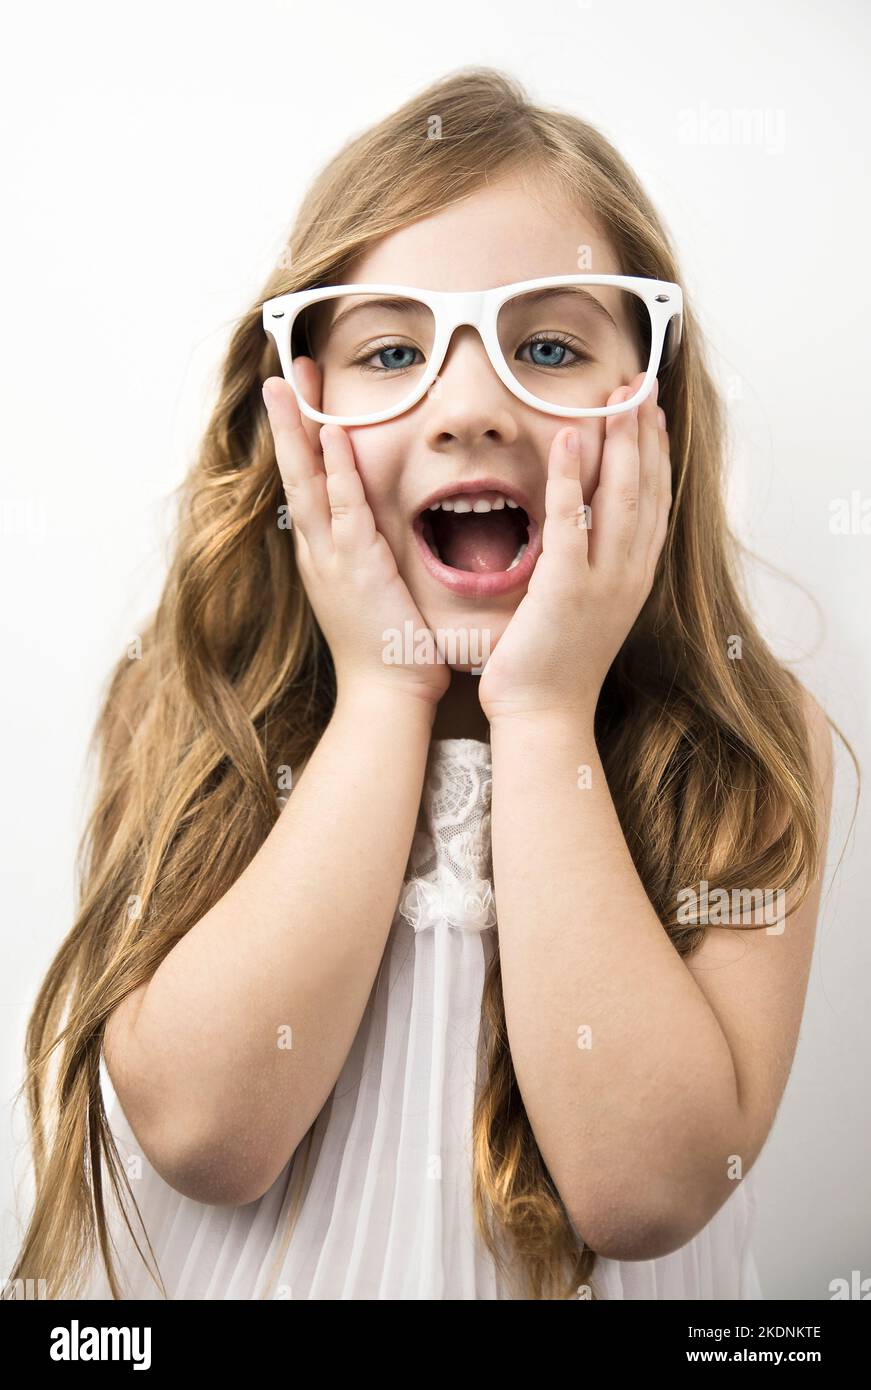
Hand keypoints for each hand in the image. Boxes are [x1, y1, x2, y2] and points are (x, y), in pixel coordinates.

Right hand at [262, 370, 450, 709]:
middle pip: (293, 473)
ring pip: (307, 480)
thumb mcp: (376, 593)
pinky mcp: (355, 565)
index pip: (305, 485)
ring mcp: (331, 556)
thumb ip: (374, 559)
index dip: (298, 441)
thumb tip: (383, 538)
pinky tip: (330, 435)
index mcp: (322, 555)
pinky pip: (344, 507)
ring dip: (297, 429)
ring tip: (286, 383)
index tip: (296, 400)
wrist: (386, 695)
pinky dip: (335, 470)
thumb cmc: (390, 652)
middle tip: (279, 373)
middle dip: (286, 421)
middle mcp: (317, 550)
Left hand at [478, 371, 670, 725]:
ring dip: (619, 440)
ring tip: (617, 395)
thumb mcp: (585, 606)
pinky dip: (568, 475)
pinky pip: (570, 520)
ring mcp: (601, 581)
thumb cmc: (554, 665)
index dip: (656, 454)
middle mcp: (628, 574)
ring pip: (619, 496)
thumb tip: (585, 524)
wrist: (543, 716)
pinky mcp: (564, 587)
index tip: (654, 414)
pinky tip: (568, 437)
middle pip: (645, 488)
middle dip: (644, 431)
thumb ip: (591, 564)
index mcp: (634, 578)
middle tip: (641, 383)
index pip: (654, 502)